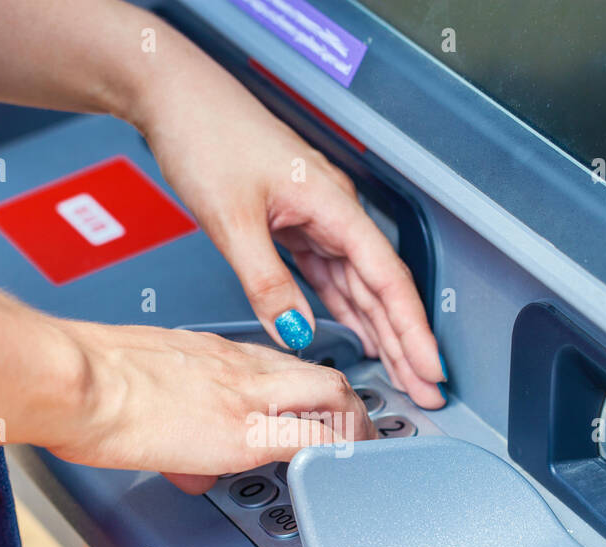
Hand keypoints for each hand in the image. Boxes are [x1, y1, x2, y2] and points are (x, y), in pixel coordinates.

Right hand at [0, 280, 375, 493]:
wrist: (78, 379)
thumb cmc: (88, 378)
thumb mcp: (140, 385)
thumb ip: (170, 416)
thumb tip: (185, 462)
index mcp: (214, 353)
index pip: (281, 365)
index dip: (308, 389)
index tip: (313, 409)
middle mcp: (241, 368)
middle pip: (322, 374)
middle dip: (349, 404)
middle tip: (355, 431)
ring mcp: (248, 398)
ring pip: (331, 396)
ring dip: (353, 426)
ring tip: (360, 453)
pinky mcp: (244, 435)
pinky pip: (311, 440)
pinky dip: (334, 454)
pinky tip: (340, 471)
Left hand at [128, 42, 446, 408]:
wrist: (174, 98)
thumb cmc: (206, 134)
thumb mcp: (234, 220)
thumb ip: (267, 283)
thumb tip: (294, 331)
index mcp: (333, 204)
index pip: (388, 280)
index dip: (413, 330)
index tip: (430, 369)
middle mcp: (333, 210)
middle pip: (381, 288)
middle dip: (407, 341)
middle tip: (425, 388)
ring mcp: (314, 216)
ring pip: (357, 285)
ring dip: (379, 330)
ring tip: (401, 372)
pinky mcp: (292, 221)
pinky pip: (329, 274)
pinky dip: (344, 308)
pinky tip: (357, 333)